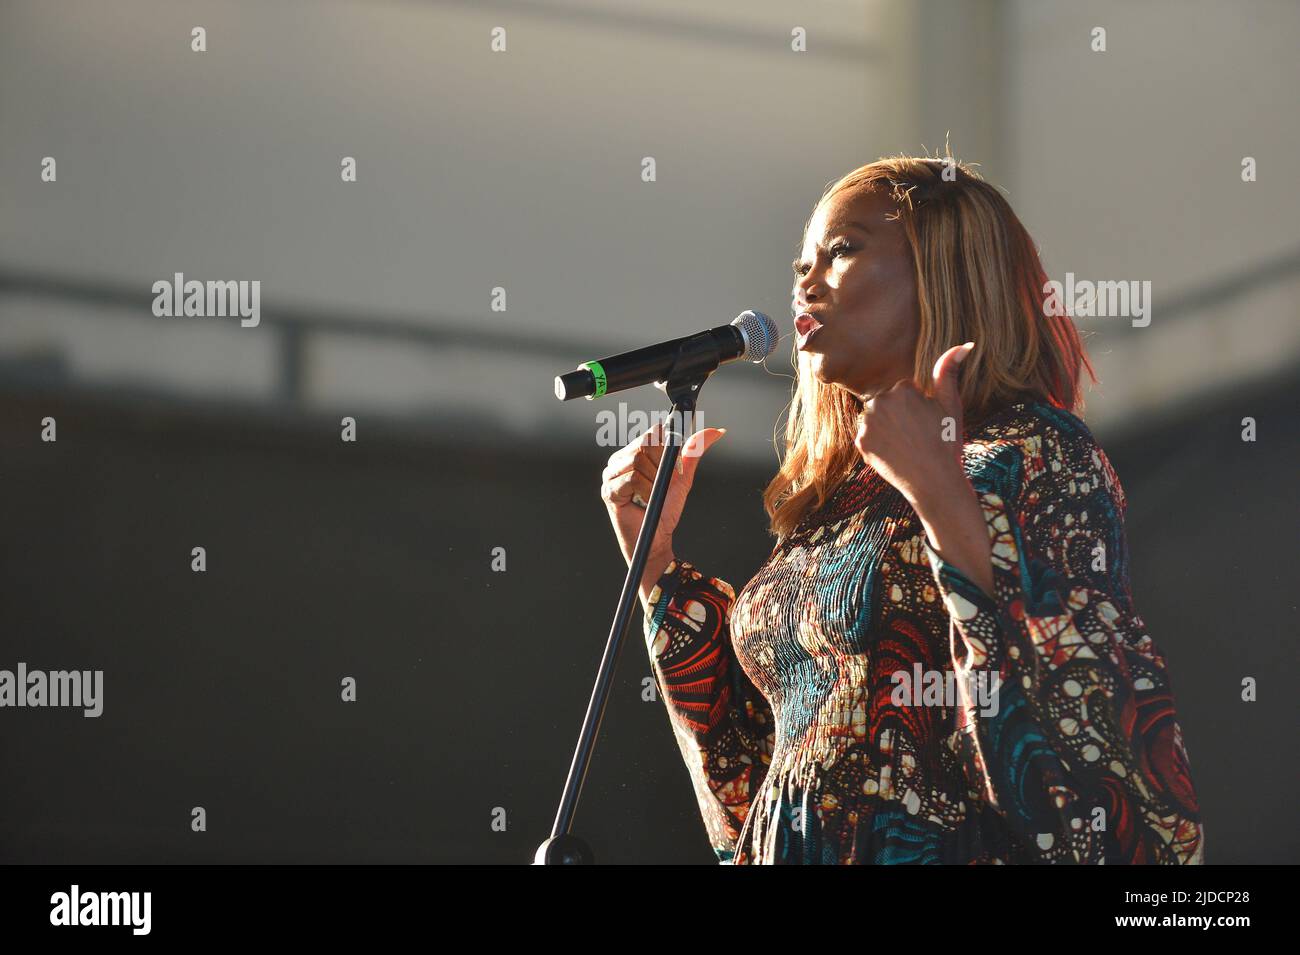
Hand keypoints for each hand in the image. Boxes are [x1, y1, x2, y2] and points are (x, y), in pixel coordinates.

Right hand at [600, 422, 726, 569]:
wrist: (657, 538)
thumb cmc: (664, 509)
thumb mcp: (682, 476)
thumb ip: (694, 451)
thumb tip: (717, 432)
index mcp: (632, 453)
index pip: (652, 433)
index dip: (666, 449)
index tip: (670, 469)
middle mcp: (618, 460)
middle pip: (645, 444)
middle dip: (661, 466)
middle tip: (661, 485)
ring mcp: (610, 475)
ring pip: (638, 460)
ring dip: (654, 481)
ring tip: (653, 496)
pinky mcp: (609, 490)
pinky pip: (632, 478)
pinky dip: (647, 491)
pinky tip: (647, 502)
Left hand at [853, 342, 974, 508]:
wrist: (934, 482)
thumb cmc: (946, 442)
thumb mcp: (951, 405)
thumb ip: (949, 372)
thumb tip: (964, 344)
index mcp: (902, 389)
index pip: (904, 391)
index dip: (917, 408)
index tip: (926, 424)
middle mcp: (880, 401)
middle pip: (887, 403)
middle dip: (899, 416)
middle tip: (917, 436)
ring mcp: (867, 423)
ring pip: (876, 418)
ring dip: (887, 428)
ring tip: (906, 444)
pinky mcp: (860, 442)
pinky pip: (867, 436)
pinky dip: (878, 443)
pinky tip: (894, 453)